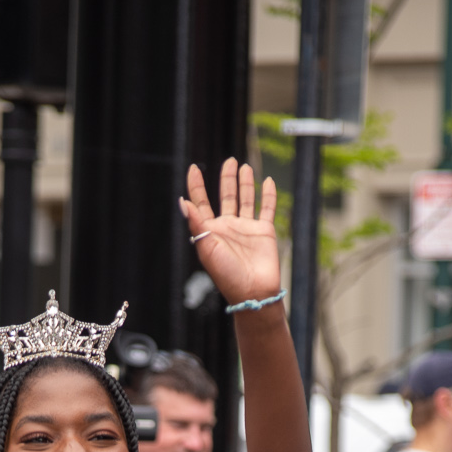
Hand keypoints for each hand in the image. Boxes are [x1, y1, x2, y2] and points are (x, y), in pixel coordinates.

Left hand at [177, 159, 281, 305]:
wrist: (252, 291)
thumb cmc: (226, 274)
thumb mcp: (206, 247)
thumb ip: (196, 223)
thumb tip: (182, 202)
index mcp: (210, 230)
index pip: (201, 202)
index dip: (196, 185)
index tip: (194, 168)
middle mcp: (228, 226)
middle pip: (226, 196)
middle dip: (226, 178)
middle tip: (229, 160)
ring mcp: (247, 228)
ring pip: (246, 199)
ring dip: (245, 183)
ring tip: (244, 167)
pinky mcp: (264, 231)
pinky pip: (267, 209)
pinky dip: (268, 195)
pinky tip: (267, 181)